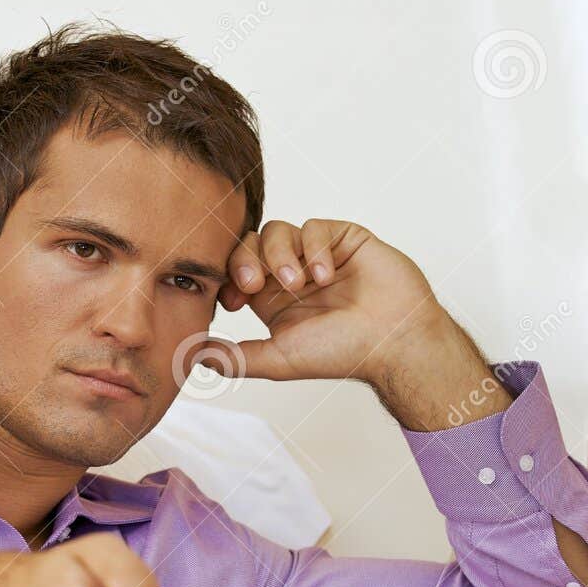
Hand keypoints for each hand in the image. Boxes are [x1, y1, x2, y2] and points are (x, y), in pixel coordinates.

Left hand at [214, 218, 506, 429]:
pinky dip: (314, 249)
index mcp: (272, 299)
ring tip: (299, 284)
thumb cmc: (342, 353)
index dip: (226, 277)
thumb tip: (191, 356)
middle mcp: (291, 273)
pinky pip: (314, 227)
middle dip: (246, 260)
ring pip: (278, 231)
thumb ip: (234, 358)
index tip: (231, 299)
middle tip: (254, 284)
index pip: (234, 271)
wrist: (395, 341)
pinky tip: (326, 275)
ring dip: (281, 255)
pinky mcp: (344, 238)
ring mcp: (317, 253)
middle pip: (249, 245)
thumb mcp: (278, 359)